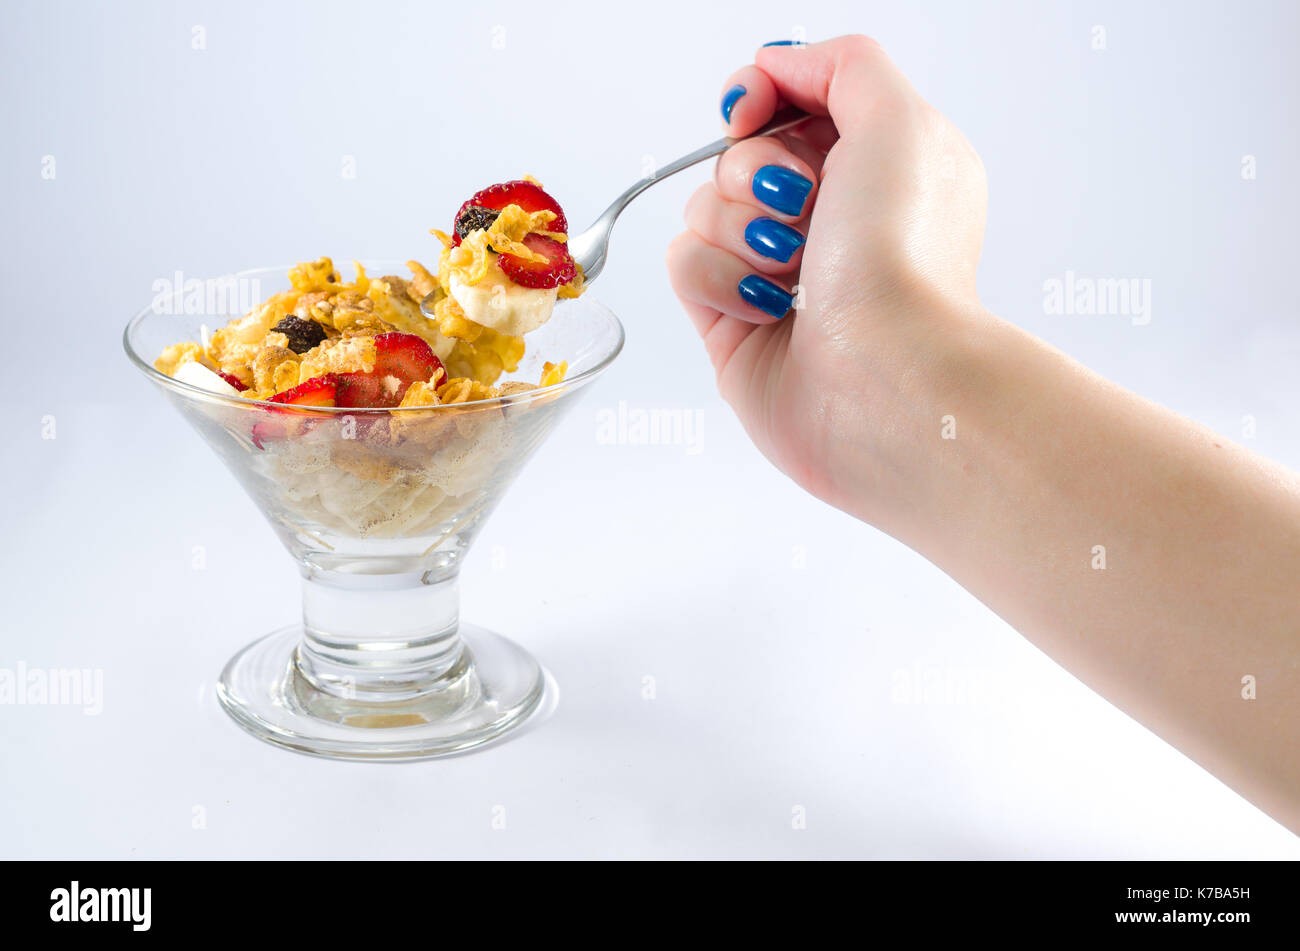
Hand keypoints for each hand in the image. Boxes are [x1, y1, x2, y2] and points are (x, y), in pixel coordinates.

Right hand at [667, 35, 987, 518]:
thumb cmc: (904, 262)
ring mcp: (775, 274)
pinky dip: (719, 280)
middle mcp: (827, 221)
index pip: (788, 105)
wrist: (884, 378)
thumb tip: (775, 65)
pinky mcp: (732, 323)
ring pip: (703, 208)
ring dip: (740, 230)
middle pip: (737, 155)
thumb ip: (842, 64)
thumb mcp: (901, 121)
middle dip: (756, 174)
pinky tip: (769, 310)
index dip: (760, 97)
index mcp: (875, 169)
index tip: (752, 110)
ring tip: (791, 271)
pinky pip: (684, 264)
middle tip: (803, 210)